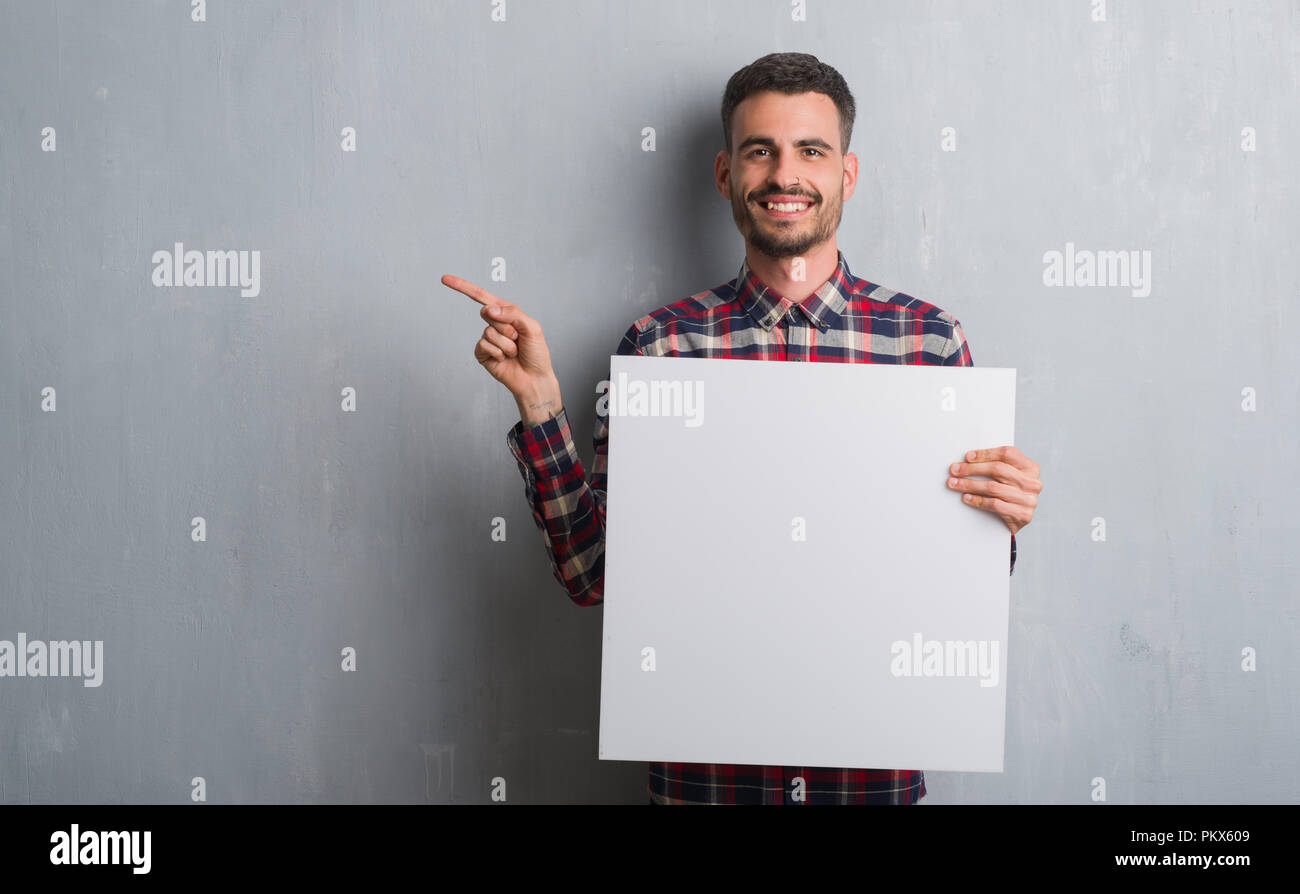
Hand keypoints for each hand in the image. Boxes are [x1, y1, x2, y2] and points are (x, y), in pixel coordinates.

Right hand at [441, 274, 559, 404]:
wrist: (533, 378)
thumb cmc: (536, 353)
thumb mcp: (532, 327)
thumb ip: (513, 313)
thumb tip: (488, 309)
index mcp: (506, 312)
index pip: (481, 296)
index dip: (462, 286)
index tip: (445, 279)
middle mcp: (495, 323)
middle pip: (488, 313)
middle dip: (507, 327)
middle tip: (518, 339)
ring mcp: (487, 338)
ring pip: (489, 332)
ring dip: (506, 344)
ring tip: (514, 352)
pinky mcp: (482, 353)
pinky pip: (483, 345)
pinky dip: (497, 352)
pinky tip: (504, 359)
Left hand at [946, 446, 1041, 534]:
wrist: (1017, 520)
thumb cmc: (1008, 494)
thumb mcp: (1007, 477)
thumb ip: (995, 467)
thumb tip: (966, 460)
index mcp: (1030, 467)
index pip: (1007, 454)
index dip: (985, 453)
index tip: (967, 457)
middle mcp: (1032, 483)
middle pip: (997, 469)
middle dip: (971, 469)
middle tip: (954, 470)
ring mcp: (1029, 500)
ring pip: (993, 487)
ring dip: (969, 485)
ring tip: (954, 484)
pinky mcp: (1023, 515)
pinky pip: (994, 504)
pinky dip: (977, 500)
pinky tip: (966, 498)